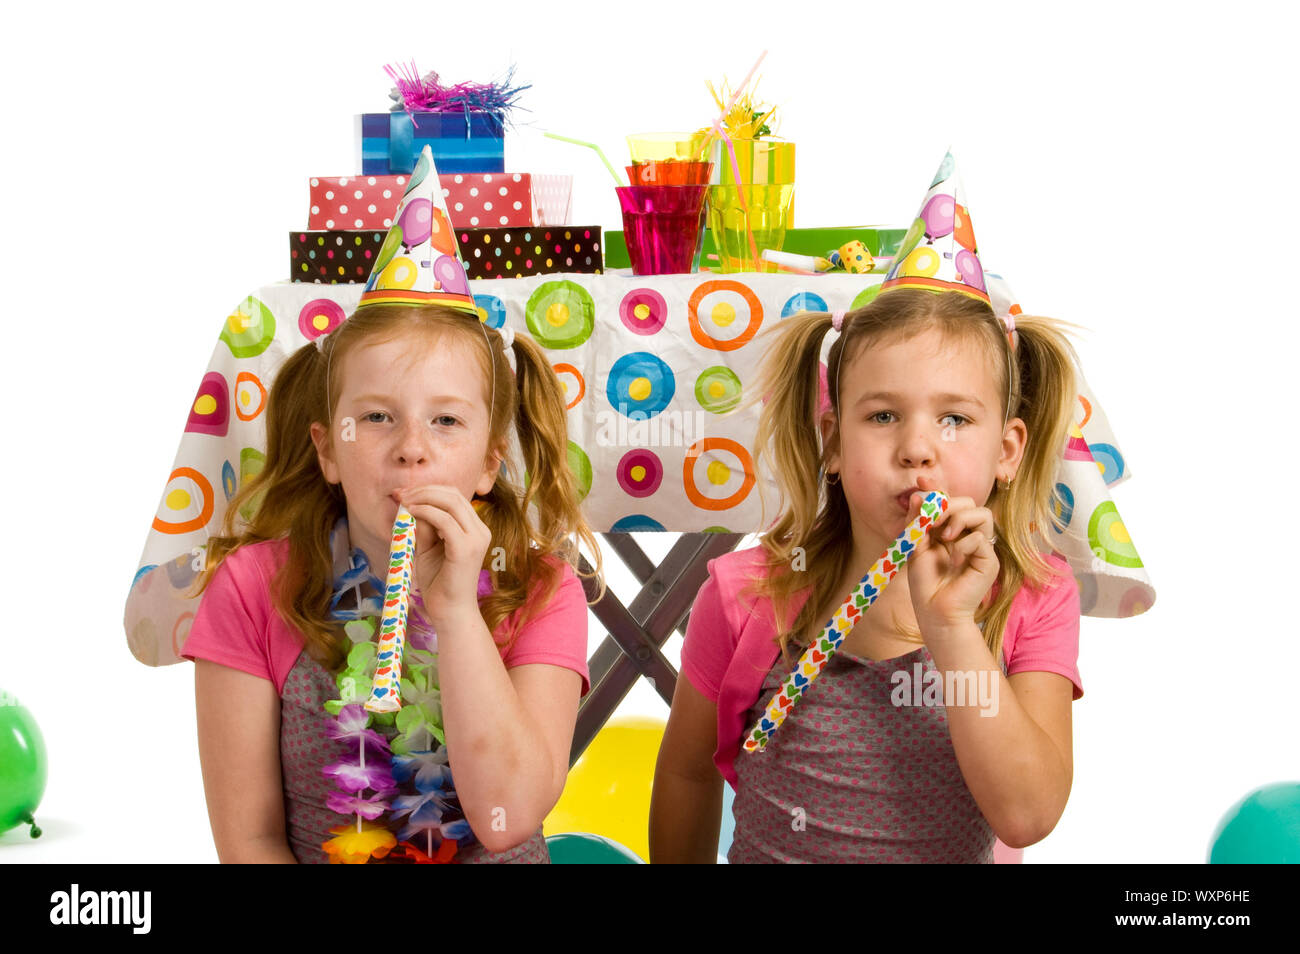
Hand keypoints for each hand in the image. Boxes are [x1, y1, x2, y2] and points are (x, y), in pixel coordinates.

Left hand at [395, 485, 490, 628]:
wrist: (449, 611)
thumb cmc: (438, 582)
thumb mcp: (428, 547)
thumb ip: (424, 526)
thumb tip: (412, 504)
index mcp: (475, 529)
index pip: (455, 497)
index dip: (429, 489)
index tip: (405, 494)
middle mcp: (480, 530)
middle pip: (454, 494)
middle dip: (424, 490)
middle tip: (401, 494)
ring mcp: (476, 539)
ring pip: (451, 502)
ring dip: (423, 498)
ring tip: (404, 503)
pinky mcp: (466, 549)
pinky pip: (444, 521)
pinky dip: (426, 512)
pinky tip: (411, 514)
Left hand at [904, 475, 998, 637]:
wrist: (934, 612)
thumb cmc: (925, 583)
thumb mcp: (915, 546)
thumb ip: (918, 522)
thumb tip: (919, 494)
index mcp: (949, 531)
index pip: (949, 502)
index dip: (937, 489)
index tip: (921, 481)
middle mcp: (968, 536)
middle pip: (970, 502)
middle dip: (949, 505)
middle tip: (932, 521)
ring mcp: (981, 548)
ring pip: (984, 514)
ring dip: (960, 519)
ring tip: (944, 536)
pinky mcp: (989, 561)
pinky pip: (981, 538)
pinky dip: (963, 544)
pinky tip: (953, 560)